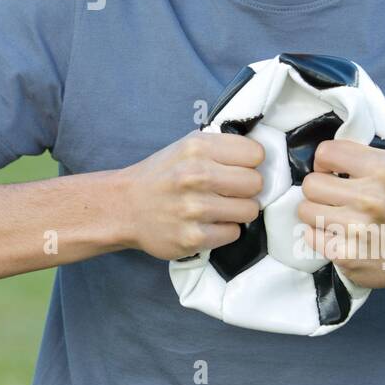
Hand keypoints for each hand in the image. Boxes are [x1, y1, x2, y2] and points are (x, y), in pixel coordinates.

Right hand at [119, 131, 264, 259]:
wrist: (124, 207)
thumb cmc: (161, 176)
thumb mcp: (186, 147)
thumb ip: (221, 147)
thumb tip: (260, 155)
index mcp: (197, 147)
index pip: (256, 153)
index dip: (249, 163)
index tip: (237, 168)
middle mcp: (196, 175)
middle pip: (256, 183)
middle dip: (246, 188)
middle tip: (227, 191)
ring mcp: (195, 208)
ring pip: (249, 210)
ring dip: (236, 211)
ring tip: (216, 208)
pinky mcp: (194, 237)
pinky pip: (234, 233)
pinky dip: (223, 230)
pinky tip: (206, 223)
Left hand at [297, 139, 384, 288]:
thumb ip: (365, 144)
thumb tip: (331, 132)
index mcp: (382, 169)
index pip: (324, 153)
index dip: (326, 162)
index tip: (336, 172)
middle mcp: (370, 198)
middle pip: (310, 184)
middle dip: (319, 190)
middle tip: (335, 197)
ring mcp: (357, 229)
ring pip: (304, 210)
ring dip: (316, 213)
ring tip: (336, 216)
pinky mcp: (346, 255)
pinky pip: (309, 235)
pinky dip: (320, 235)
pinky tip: (339, 235)